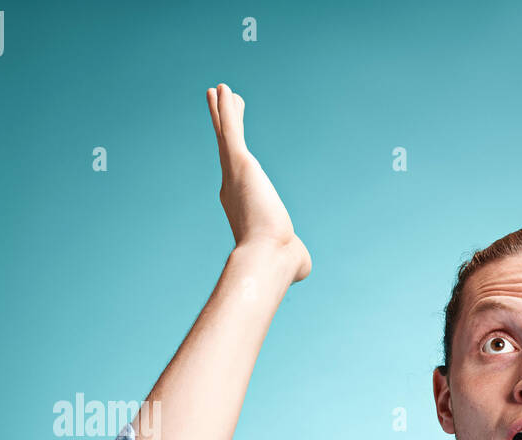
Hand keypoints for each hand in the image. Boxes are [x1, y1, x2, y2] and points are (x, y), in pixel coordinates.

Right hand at [206, 82, 310, 283]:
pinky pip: (231, 130)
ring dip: (223, 111)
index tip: (234, 147)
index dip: (234, 158)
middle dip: (224, 127)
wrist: (267, 259)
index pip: (237, 176)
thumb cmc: (280, 263)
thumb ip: (294, 256)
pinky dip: (226, 110)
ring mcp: (233, 174)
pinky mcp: (240, 163)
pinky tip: (224, 90)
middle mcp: (231, 188)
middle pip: (226, 149)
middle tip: (220, 106)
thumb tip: (302, 266)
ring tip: (220, 90)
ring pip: (226, 135)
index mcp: (241, 207)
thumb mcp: (290, 258)